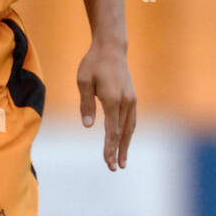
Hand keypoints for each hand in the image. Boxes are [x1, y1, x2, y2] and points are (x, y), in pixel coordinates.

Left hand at [76, 41, 135, 170]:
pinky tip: (124, 142)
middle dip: (118, 151)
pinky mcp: (132, 97)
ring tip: (121, 161)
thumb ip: (86, 104)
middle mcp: (126, 101)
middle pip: (122, 133)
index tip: (107, 161)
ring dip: (126, 145)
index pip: (111, 130)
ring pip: (130, 128)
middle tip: (114, 168)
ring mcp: (131, 99)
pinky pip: (131, 120)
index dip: (109, 147)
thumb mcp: (83, 81)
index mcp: (113, 99)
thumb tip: (88, 126)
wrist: (111, 48)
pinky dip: (128, 133)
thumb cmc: (93, 63)